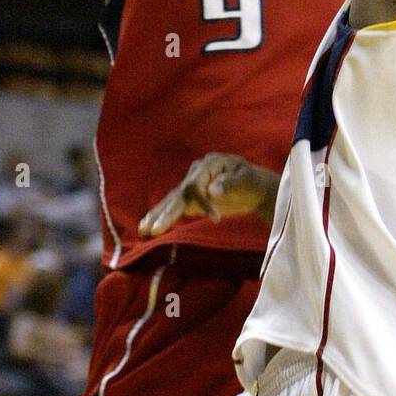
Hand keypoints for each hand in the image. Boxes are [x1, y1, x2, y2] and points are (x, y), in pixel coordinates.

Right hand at [138, 153, 279, 236]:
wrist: (253, 186)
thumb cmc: (252, 180)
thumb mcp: (246, 179)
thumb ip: (230, 183)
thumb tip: (212, 191)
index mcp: (208, 164)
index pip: (196, 185)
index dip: (202, 203)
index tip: (217, 219)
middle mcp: (195, 174)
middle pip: (178, 193)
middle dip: (166, 213)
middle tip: (155, 230)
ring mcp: (190, 186)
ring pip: (171, 201)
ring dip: (157, 216)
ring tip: (142, 230)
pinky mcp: (190, 199)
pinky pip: (173, 207)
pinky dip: (161, 217)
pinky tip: (146, 227)